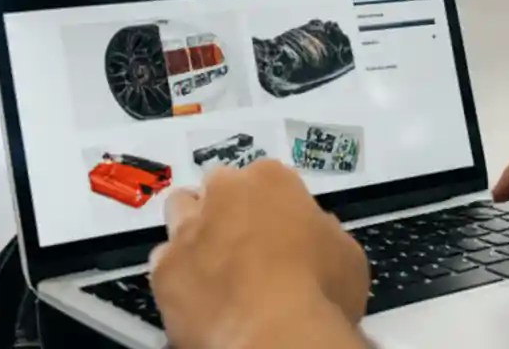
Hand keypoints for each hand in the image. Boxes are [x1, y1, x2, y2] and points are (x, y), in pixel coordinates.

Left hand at [148, 159, 368, 348]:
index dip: (272, 203)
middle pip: (214, 187)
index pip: (265, 176)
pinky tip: (198, 298)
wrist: (276, 334)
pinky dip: (178, 277)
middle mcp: (222, 193)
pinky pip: (164, 265)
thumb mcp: (346, 254)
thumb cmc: (320, 291)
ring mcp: (186, 230)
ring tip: (213, 266)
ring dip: (193, 233)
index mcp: (271, 180)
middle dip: (224, 207)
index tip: (280, 226)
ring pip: (179, 215)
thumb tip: (314, 233)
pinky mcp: (163, 271)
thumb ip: (323, 231)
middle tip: (243, 241)